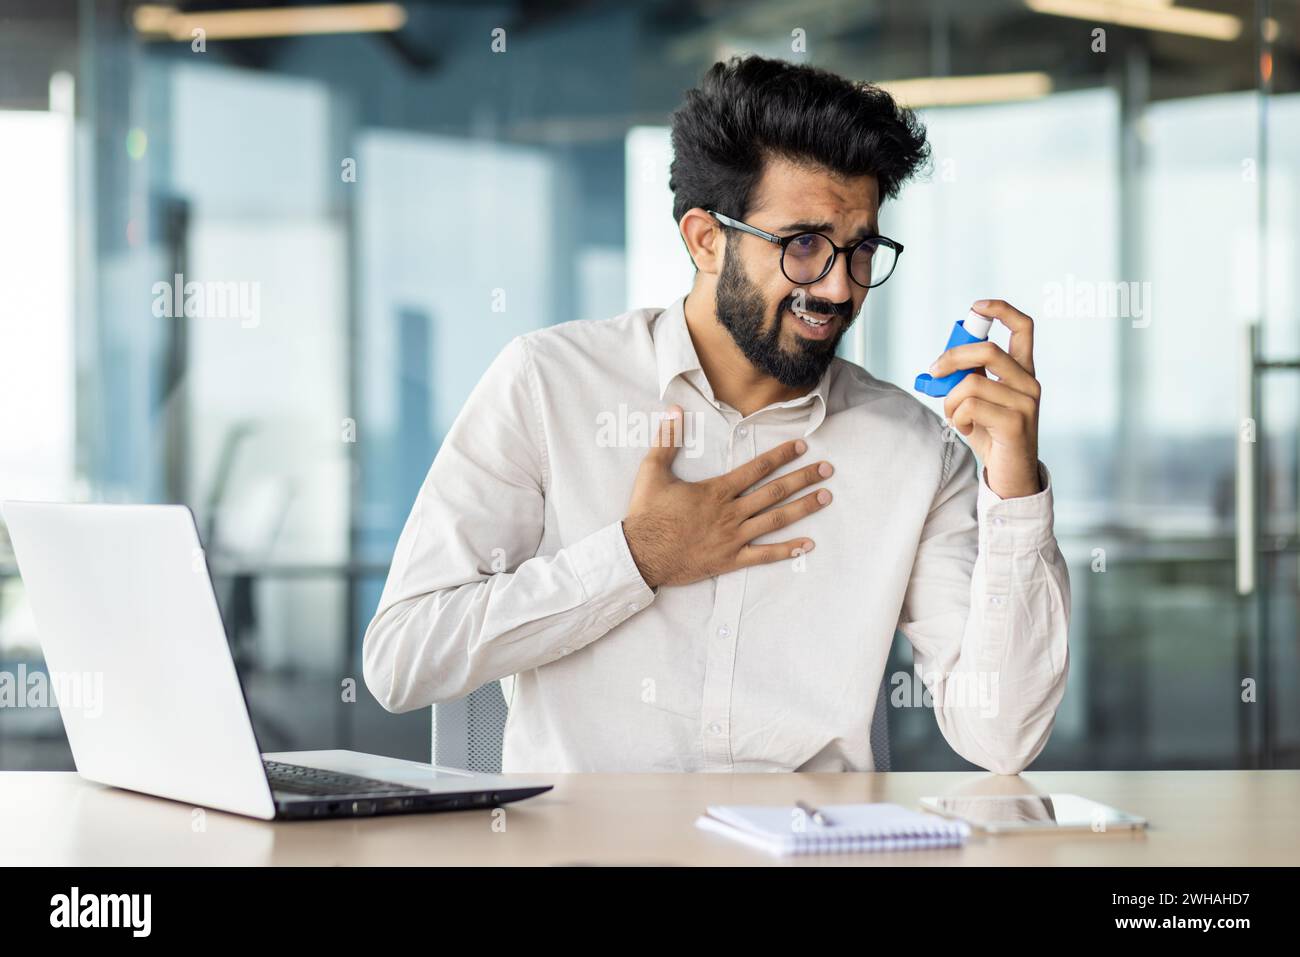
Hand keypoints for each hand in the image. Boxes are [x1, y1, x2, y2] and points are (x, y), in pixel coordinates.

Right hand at [622, 406, 832, 588]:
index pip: (756, 468)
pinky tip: (808, 544)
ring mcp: (733, 537)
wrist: (641, 554)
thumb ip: (666, 440)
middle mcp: (731, 512)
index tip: (801, 446)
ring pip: (776, 520)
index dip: (781, 456)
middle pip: (775, 492)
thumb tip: (674, 410)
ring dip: (803, 508)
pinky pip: (764, 555)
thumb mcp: (652, 471)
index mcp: (716, 490)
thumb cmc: (647, 513)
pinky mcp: (731, 559)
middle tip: (828, 469)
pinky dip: (787, 550)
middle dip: (804, 478)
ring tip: (826, 497)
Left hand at [928, 299, 1041, 498]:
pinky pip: (970, 407)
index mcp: (1022, 371)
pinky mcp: (1016, 422)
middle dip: (952, 358)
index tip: (976, 307)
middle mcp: (1029, 382)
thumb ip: (967, 378)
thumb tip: (941, 365)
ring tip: (956, 417)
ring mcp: (1026, 402)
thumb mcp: (977, 400)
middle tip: (934, 371)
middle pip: (987, 350)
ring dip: (950, 402)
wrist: (1009, 474)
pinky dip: (957, 418)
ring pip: (971, 384)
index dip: (1001, 310)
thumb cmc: (990, 434)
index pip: (1024, 328)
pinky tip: (967, 429)